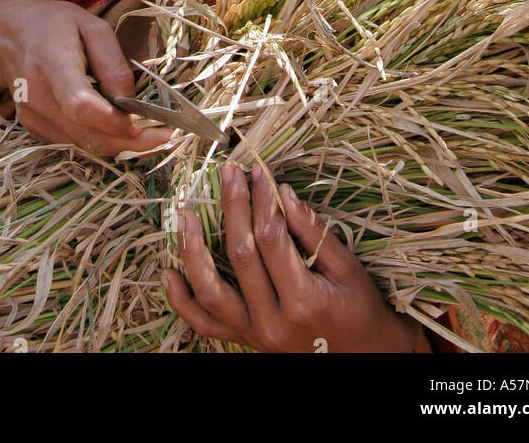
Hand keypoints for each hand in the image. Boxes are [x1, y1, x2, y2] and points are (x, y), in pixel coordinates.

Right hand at [0, 0, 174, 158]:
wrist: (6, 38)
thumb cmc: (54, 25)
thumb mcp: (91, 27)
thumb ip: (113, 64)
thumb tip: (131, 103)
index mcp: (52, 63)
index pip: (79, 105)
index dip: (113, 121)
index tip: (145, 123)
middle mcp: (37, 96)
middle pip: (86, 135)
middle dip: (129, 143)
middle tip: (164, 138)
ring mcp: (32, 116)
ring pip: (83, 146)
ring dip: (119, 146)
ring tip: (150, 134)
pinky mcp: (34, 128)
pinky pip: (73, 143)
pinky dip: (100, 141)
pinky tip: (119, 129)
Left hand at [162, 160, 428, 352]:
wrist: (361, 357)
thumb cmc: (359, 308)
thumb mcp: (348, 269)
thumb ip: (313, 233)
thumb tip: (283, 193)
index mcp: (304, 301)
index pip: (272, 240)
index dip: (263, 201)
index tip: (259, 171)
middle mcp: (274, 322)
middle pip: (241, 256)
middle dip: (233, 208)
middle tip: (228, 173)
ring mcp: (255, 335)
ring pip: (211, 293)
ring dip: (193, 252)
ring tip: (184, 216)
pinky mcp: (245, 340)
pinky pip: (205, 324)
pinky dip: (182, 302)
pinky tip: (168, 274)